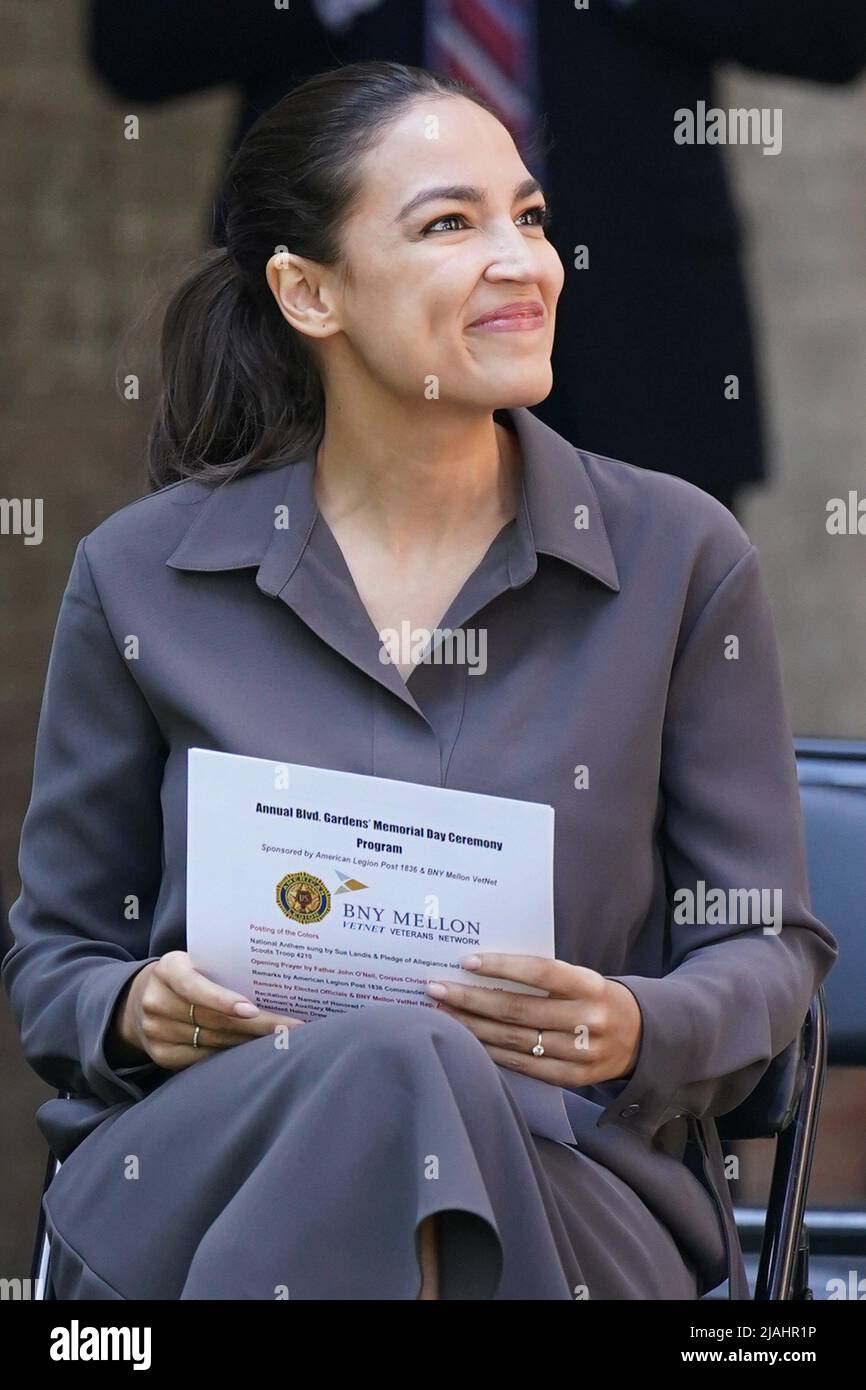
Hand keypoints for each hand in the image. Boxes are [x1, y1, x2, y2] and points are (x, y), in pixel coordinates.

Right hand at [109, 950, 306, 1072]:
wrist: (139, 1000)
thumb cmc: (186, 976)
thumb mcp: (194, 963)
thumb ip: (220, 969)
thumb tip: (273, 981)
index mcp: (168, 969)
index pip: (195, 987)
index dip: (223, 1000)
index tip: (253, 1010)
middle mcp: (156, 1001)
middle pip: (213, 1020)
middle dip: (257, 1026)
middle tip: (291, 1027)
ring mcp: (156, 1031)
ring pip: (213, 1042)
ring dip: (249, 1043)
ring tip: (282, 1040)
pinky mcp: (161, 1055)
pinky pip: (203, 1059)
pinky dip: (230, 1056)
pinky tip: (253, 1053)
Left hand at [424, 953, 641, 1088]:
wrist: (641, 1038)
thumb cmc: (597, 999)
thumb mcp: (582, 979)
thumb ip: (545, 977)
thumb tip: (484, 969)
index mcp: (591, 986)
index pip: (541, 972)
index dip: (502, 967)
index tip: (466, 961)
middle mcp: (588, 1019)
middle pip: (518, 1011)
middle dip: (471, 1000)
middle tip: (436, 989)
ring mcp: (581, 1053)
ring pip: (515, 1041)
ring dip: (473, 1027)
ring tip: (442, 1014)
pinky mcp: (573, 1078)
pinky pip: (523, 1066)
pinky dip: (491, 1053)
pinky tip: (468, 1041)